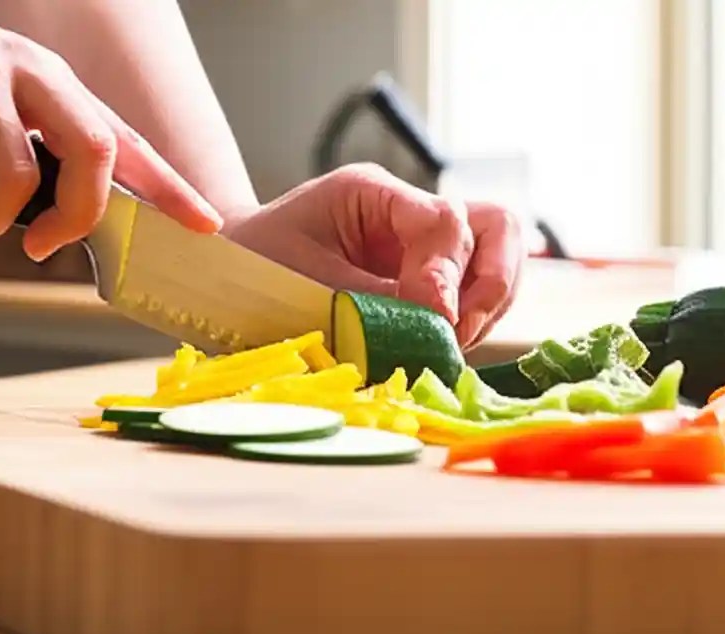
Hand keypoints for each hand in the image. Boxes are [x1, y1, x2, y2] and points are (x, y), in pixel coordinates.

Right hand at [0, 0, 220, 258]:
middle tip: (39, 246)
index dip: (171, 188)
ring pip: (15, 176)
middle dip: (74, 217)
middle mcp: (31, 76)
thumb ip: (40, 148)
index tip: (205, 225)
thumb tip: (72, 219)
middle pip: (92, 154)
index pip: (128, 141)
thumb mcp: (3, 102)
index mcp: (57, 86)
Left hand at [224, 163, 523, 349]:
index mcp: (375, 194)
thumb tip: (435, 327)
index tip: (435, 320)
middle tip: (460, 331)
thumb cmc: (254, 268)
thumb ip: (372, 300)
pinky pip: (479, 298)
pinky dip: (474, 325)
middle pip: (497, 227)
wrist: (226, 278)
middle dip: (492, 283)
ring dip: (487, 310)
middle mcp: (410, 214)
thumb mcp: (304, 280)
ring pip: (499, 262)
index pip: (445, 221)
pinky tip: (441, 348)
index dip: (446, 275)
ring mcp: (425, 248)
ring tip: (448, 347)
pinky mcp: (429, 284)